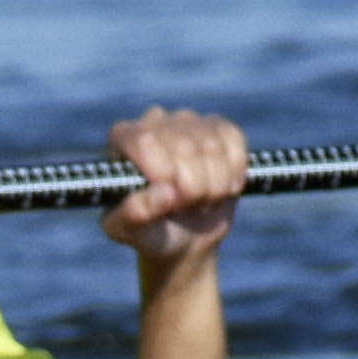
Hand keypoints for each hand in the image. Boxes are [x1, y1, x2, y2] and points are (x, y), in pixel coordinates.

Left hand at [96, 106, 246, 273]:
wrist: (184, 237)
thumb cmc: (148, 231)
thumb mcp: (128, 231)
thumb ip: (133, 214)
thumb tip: (164, 193)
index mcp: (122, 138)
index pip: (145, 141)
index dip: (164, 173)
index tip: (170, 200)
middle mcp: (154, 121)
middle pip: (183, 145)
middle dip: (192, 188)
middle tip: (184, 207)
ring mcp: (189, 121)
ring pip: (212, 146)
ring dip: (214, 186)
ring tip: (199, 201)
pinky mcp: (218, 128)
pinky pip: (235, 141)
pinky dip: (235, 173)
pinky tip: (221, 188)